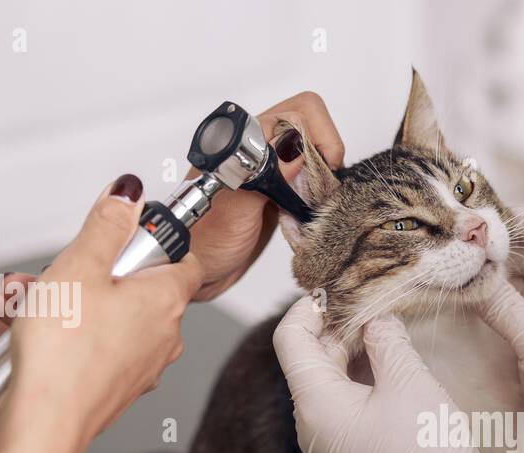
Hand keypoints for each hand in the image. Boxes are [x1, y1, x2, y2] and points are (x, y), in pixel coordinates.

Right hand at [0, 174, 203, 452]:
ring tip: (27, 304)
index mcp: (167, 300)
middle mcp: (165, 335)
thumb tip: (128, 193)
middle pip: (138, 287)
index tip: (119, 240)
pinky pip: (98, 346)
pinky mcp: (119, 387)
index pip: (184, 258)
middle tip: (52, 277)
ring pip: (112, 317)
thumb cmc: (63, 352)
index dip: (152, 243)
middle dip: (90, 274)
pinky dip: (70, 335)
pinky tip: (33, 334)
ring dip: (70, 304)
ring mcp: (145, 365)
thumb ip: (107, 225)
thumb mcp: (80, 265)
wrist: (45, 424)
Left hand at [189, 91, 344, 300]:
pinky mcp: (280, 191)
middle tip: (320, 190)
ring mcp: (272, 170)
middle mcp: (260, 149)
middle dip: (327, 155)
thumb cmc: (202, 243)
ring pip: (316, 152)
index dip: (318, 139)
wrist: (196, 270)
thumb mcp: (233, 211)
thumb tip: (295, 149)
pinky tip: (307, 213)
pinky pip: (312, 178)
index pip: (300, 113)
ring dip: (324, 176)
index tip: (320, 173)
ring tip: (312, 204)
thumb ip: (264, 176)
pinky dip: (319, 193)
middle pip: (314, 126)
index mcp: (244, 142)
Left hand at [272, 298, 516, 452]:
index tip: (340, 288)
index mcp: (314, 404)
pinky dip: (365, 380)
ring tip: (390, 330)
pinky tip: (395, 366)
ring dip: (356, 353)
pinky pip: (347, 406)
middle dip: (341, 327)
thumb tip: (374, 321)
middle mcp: (311, 427)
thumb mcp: (408, 379)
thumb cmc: (427, 452)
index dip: (310, 306)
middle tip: (376, 301)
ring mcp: (330, 445)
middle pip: (312, 359)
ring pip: (332, 383)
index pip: (291, 339)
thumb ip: (385, 338)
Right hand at [478, 207, 523, 452]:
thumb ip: (503, 306)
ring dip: (487, 276)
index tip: (481, 225)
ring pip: (514, 284)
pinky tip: (457, 300)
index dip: (521, 220)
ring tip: (450, 268)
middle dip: (495, 247)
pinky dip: (484, 304)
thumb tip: (469, 272)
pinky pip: (506, 314)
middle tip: (454, 245)